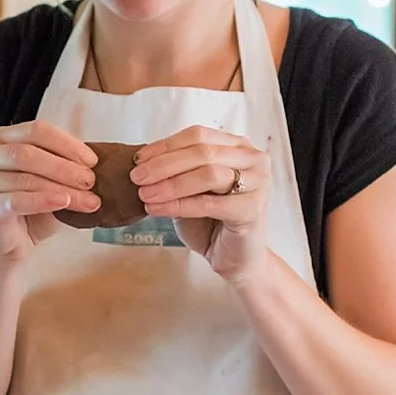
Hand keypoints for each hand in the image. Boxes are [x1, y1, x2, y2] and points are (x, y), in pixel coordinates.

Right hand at [0, 122, 98, 261]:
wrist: (9, 246)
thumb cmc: (31, 209)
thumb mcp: (50, 180)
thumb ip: (64, 165)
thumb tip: (94, 161)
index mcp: (3, 138)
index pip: (36, 130)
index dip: (67, 143)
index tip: (92, 161)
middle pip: (28, 152)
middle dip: (64, 167)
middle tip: (91, 180)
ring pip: (25, 178)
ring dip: (62, 188)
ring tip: (88, 200)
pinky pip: (16, 200)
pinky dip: (43, 200)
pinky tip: (63, 203)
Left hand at [131, 126, 270, 283]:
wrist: (234, 259)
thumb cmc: (212, 223)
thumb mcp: (190, 190)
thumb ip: (176, 171)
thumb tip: (142, 160)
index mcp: (238, 147)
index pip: (198, 135)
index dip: (166, 145)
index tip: (138, 159)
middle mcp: (253, 159)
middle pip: (203, 152)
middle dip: (164, 165)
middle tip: (137, 177)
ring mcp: (258, 183)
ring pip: (208, 174)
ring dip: (171, 184)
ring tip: (145, 195)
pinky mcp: (252, 210)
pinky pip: (210, 203)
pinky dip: (180, 205)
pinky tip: (157, 210)